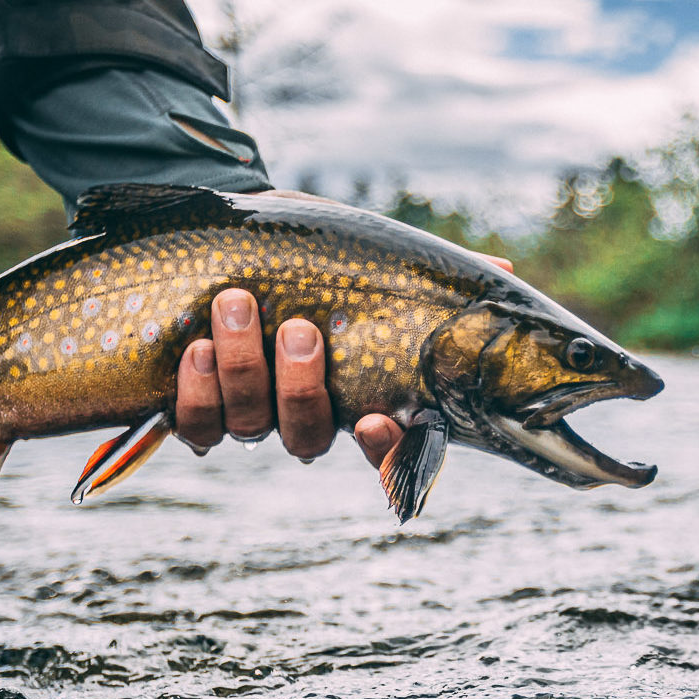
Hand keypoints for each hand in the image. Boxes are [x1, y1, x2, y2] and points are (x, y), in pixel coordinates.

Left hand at [170, 202, 511, 466]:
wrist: (232, 243)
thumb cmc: (319, 260)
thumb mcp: (375, 258)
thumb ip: (432, 274)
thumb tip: (503, 270)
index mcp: (360, 397)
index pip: (390, 453)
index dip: (385, 454)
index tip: (375, 422)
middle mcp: (306, 419)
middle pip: (309, 437)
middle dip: (302, 387)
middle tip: (300, 329)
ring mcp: (252, 419)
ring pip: (250, 426)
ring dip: (244, 370)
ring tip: (235, 306)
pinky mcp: (197, 410)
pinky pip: (195, 425)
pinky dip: (196, 391)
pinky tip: (197, 348)